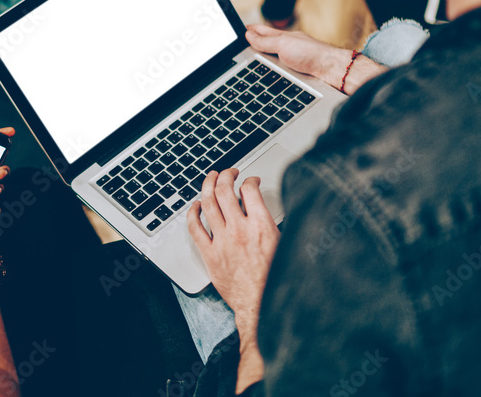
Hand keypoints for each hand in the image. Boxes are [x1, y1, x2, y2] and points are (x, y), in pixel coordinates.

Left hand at [188, 170, 279, 388]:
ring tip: (210, 179)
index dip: (249, 180)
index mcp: (262, 227)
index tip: (250, 181)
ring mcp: (222, 242)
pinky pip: (195, 228)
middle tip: (227, 172)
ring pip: (208, 204)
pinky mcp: (210, 255)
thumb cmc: (276, 281)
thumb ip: (279, 225)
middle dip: (225, 176)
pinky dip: (193, 213)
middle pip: (225, 191)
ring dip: (207, 187)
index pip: (250, 190)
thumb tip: (274, 210)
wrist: (262, 307)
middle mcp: (240, 230)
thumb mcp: (287, 247)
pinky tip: (195, 206)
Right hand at [245, 24, 384, 93]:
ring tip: (253, 59)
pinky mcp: (296, 74)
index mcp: (283, 37)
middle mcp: (288, 48)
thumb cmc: (312, 54)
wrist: (329, 71)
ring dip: (264, 60)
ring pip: (273, 59)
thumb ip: (265, 41)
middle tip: (245, 41)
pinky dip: (273, 71)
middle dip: (256, 44)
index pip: (263, 31)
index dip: (252, 30)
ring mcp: (292, 60)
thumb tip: (249, 35)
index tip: (242, 29)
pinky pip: (279, 71)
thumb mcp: (283, 44)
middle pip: (267, 45)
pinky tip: (270, 74)